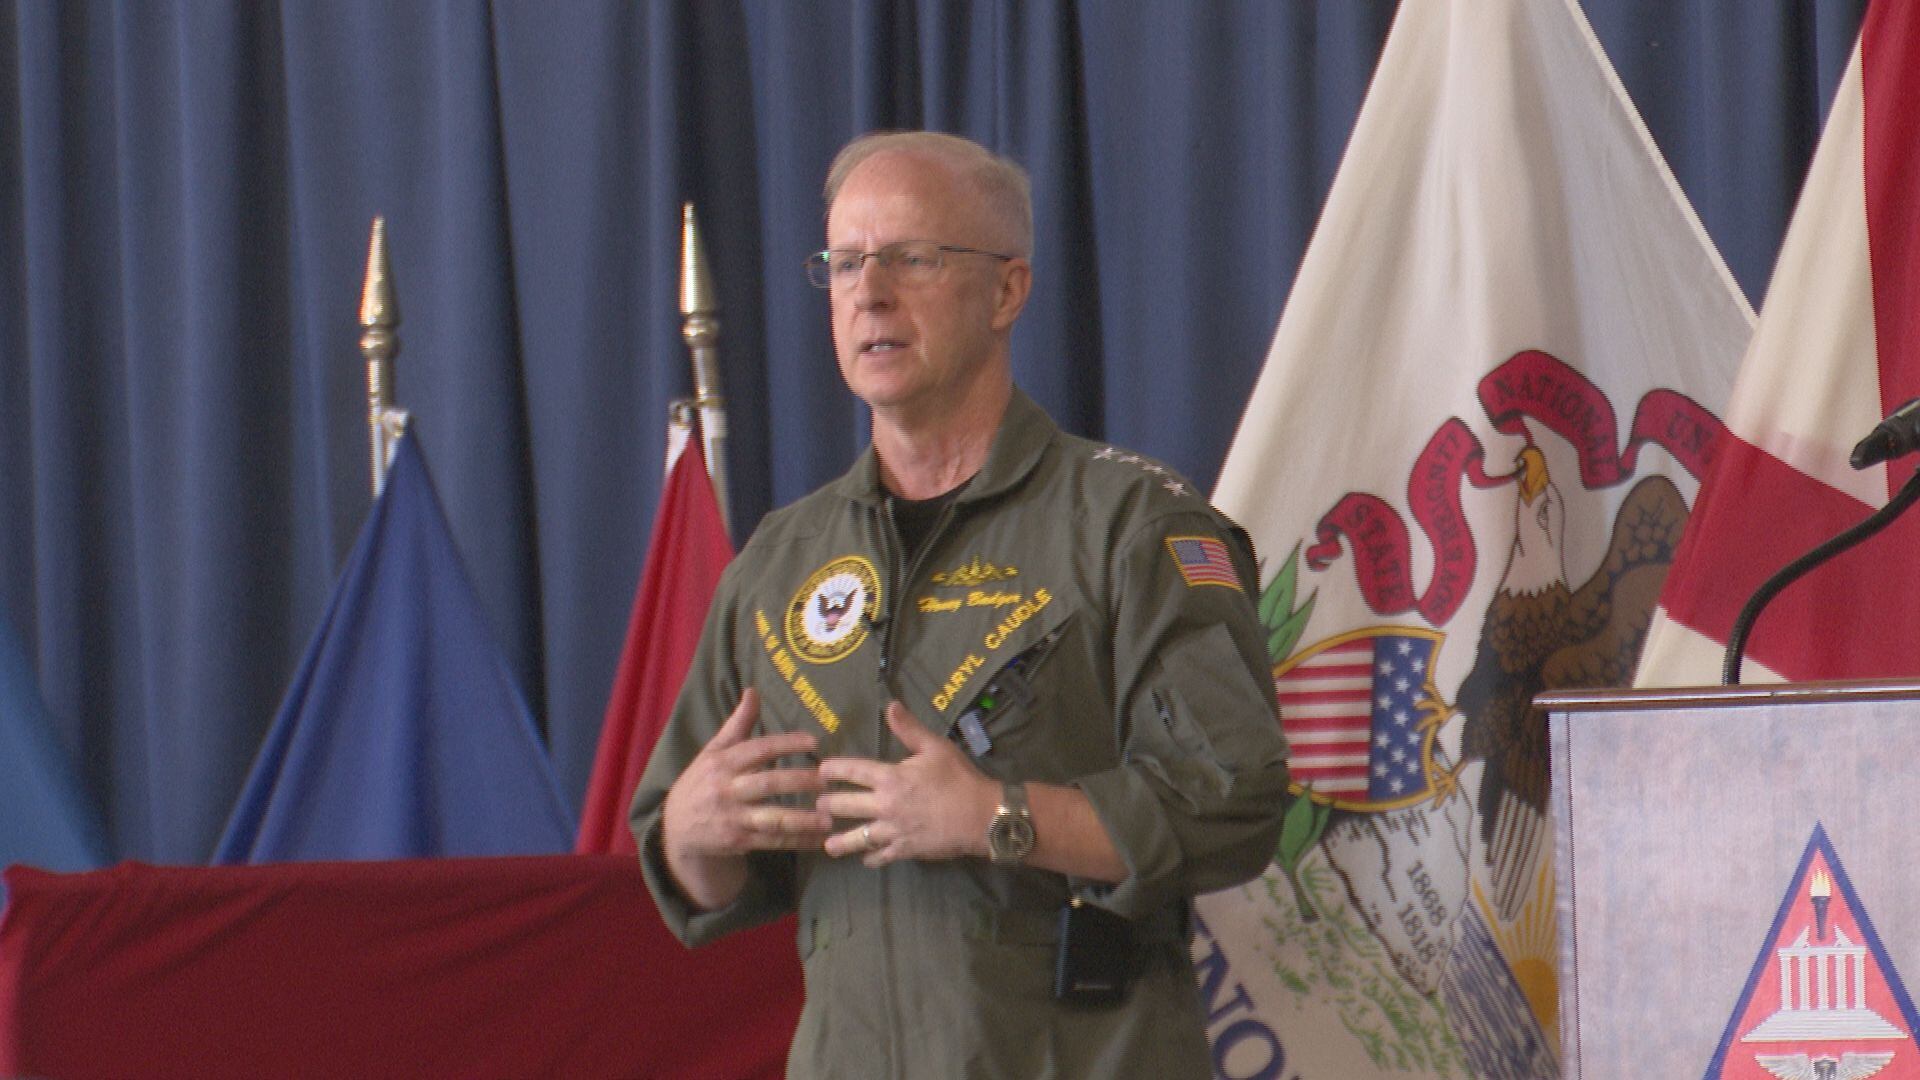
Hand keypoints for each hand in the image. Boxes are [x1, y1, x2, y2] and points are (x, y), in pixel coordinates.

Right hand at [662, 689, 832, 900]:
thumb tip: (753, 691)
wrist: (676, 830)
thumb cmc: (702, 783)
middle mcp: (726, 789)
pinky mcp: (738, 841)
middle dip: (800, 781)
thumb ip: (737, 725)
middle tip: (829, 779)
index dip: (786, 744)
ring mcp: (732, 818)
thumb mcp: (713, 752)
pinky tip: (819, 840)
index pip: (757, 749)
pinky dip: (797, 841)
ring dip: (803, 819)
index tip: (813, 742)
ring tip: (830, 817)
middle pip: (768, 783)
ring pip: (772, 818)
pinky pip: (772, 841)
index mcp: (722, 763)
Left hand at [816, 700, 999, 867]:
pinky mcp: (904, 850)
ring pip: (857, 838)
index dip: (832, 770)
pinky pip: (880, 856)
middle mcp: (885, 805)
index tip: (821, 771)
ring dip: (840, 842)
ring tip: (827, 844)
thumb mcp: (936, 747)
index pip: (851, 771)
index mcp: (890, 777)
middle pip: (845, 806)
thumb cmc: (959, 778)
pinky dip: (870, 858)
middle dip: (828, 805)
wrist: (982, 815)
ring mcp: (893, 830)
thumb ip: (909, 729)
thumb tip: (890, 706)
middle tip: (819, 806)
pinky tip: (865, 858)